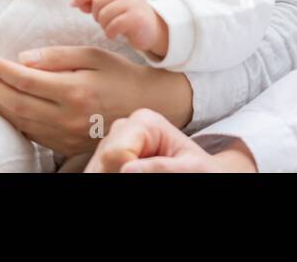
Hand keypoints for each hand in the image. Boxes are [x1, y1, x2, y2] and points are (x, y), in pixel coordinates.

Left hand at [0, 46, 194, 156]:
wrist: (147, 105)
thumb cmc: (119, 74)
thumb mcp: (93, 55)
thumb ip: (57, 56)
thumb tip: (22, 59)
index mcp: (75, 90)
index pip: (25, 79)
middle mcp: (67, 116)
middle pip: (15, 102)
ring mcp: (65, 134)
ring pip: (19, 120)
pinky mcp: (65, 145)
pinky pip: (30, 132)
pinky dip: (10, 117)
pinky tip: (1, 102)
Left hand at [73, 0, 168, 57]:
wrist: (153, 29)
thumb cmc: (129, 17)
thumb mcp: (112, 7)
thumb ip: (95, 3)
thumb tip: (76, 3)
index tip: (73, 4)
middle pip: (98, 1)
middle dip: (96, 15)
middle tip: (103, 22)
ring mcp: (133, 3)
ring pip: (104, 14)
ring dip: (104, 25)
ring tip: (111, 28)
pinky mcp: (136, 18)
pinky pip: (113, 25)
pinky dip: (110, 33)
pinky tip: (115, 35)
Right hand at [85, 109, 255, 172]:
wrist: (201, 171)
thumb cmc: (200, 170)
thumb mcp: (190, 168)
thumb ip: (162, 168)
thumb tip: (126, 169)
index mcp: (144, 121)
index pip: (116, 152)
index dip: (126, 171)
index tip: (149, 173)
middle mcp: (123, 127)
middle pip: (103, 161)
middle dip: (117, 174)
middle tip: (141, 174)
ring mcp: (112, 141)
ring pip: (95, 168)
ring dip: (110, 175)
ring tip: (139, 173)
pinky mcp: (106, 157)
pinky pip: (95, 170)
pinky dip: (107, 176)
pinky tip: (125, 174)